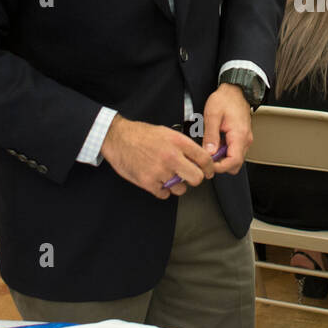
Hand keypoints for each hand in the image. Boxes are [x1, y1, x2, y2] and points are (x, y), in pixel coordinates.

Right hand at [99, 115, 213, 198]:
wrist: (118, 138)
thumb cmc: (142, 134)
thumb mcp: (167, 132)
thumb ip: (183, 146)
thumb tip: (199, 158)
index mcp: (178, 142)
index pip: (204, 159)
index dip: (209, 168)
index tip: (208, 172)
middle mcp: (171, 157)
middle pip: (196, 178)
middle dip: (195, 179)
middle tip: (189, 176)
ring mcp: (159, 171)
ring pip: (180, 189)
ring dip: (176, 185)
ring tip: (167, 175)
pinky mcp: (148, 182)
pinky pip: (164, 194)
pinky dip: (162, 190)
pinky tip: (157, 180)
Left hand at [202, 84, 252, 174]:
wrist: (236, 89)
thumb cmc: (225, 99)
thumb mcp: (213, 114)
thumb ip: (211, 135)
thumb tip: (209, 152)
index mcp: (239, 135)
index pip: (233, 162)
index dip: (219, 167)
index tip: (207, 164)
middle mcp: (245, 140)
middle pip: (235, 164)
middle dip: (220, 165)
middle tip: (206, 158)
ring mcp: (245, 139)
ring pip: (235, 160)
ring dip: (222, 159)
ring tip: (209, 149)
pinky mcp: (242, 138)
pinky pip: (234, 152)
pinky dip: (224, 152)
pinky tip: (215, 144)